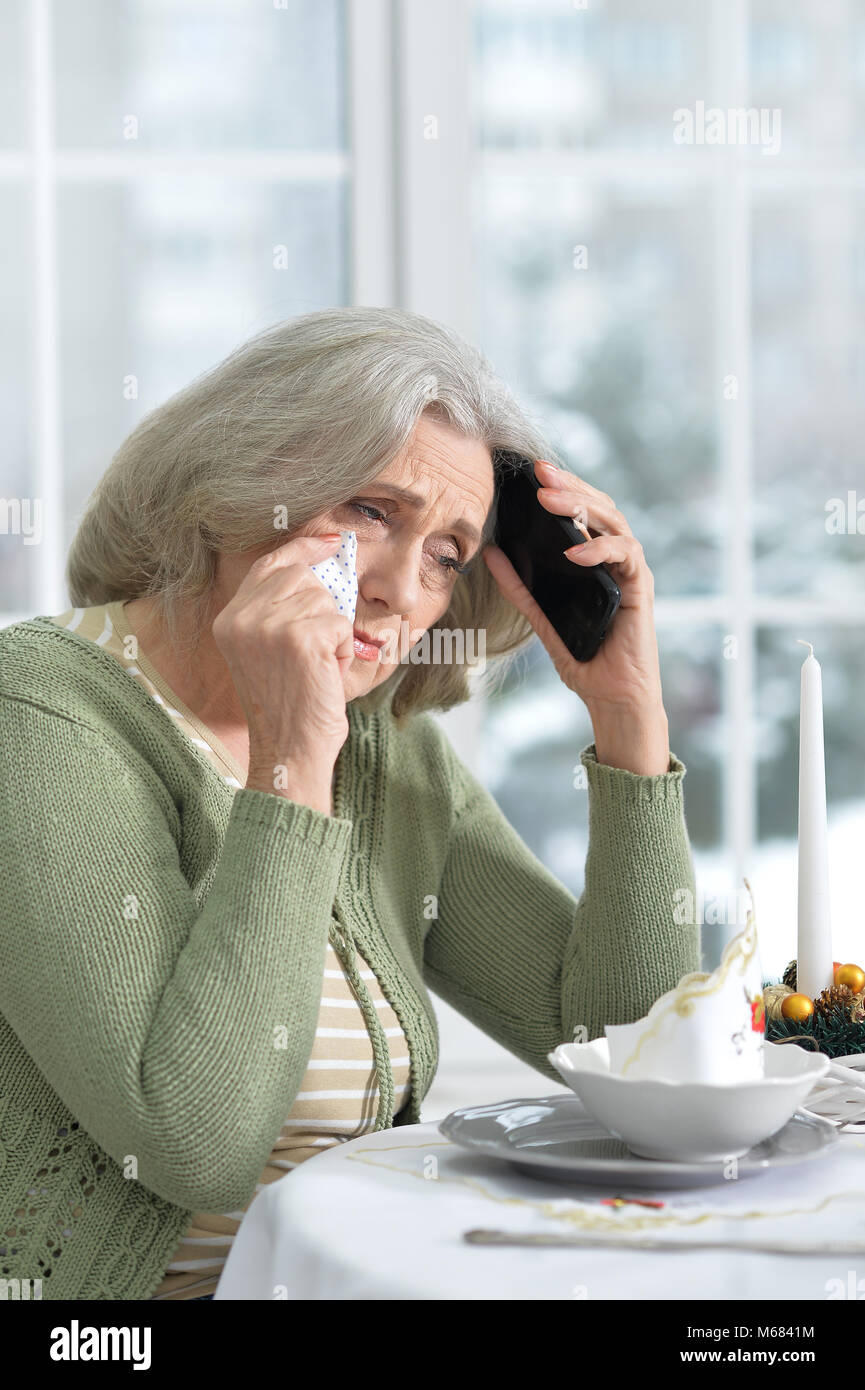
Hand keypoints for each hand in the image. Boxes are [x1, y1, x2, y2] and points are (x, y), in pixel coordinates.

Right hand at [212, 533, 354, 784]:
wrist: (289, 750)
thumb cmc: (287, 705)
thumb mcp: (267, 651)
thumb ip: (277, 610)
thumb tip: (320, 564)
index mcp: (230, 620)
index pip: (268, 564)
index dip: (303, 549)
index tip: (331, 542)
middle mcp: (243, 618)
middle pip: (301, 576)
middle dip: (322, 606)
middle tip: (315, 649)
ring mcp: (270, 626)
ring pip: (326, 600)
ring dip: (332, 633)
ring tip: (316, 667)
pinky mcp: (302, 637)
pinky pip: (340, 623)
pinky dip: (342, 649)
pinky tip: (325, 674)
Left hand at [482, 460, 669, 772]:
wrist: (611, 694)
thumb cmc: (583, 655)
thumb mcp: (540, 616)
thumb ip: (519, 585)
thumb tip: (491, 552)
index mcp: (593, 559)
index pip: (580, 511)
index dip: (561, 489)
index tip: (532, 473)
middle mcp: (615, 558)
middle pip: (599, 507)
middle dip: (570, 486)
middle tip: (541, 474)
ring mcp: (629, 570)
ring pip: (614, 521)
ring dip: (582, 506)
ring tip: (551, 501)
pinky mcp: (640, 587)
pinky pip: (626, 555)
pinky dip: (599, 549)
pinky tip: (573, 552)